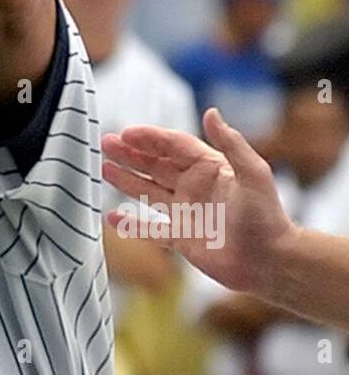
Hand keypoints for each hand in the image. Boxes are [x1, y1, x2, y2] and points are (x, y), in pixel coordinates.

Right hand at [101, 107, 296, 294]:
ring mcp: (186, 212)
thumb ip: (232, 142)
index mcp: (210, 167)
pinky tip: (111, 217)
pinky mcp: (182, 238)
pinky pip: (150, 229)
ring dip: (126, 179)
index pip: (173, 146)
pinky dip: (130, 224)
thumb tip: (211, 111)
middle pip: (156, 164)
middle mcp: (194, 186)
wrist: (271, 262)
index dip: (149, 138)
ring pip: (149, 190)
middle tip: (106, 143)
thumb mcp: (253, 173)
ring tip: (103, 166)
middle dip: (131, 153)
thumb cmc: (267, 216)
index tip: (126, 133)